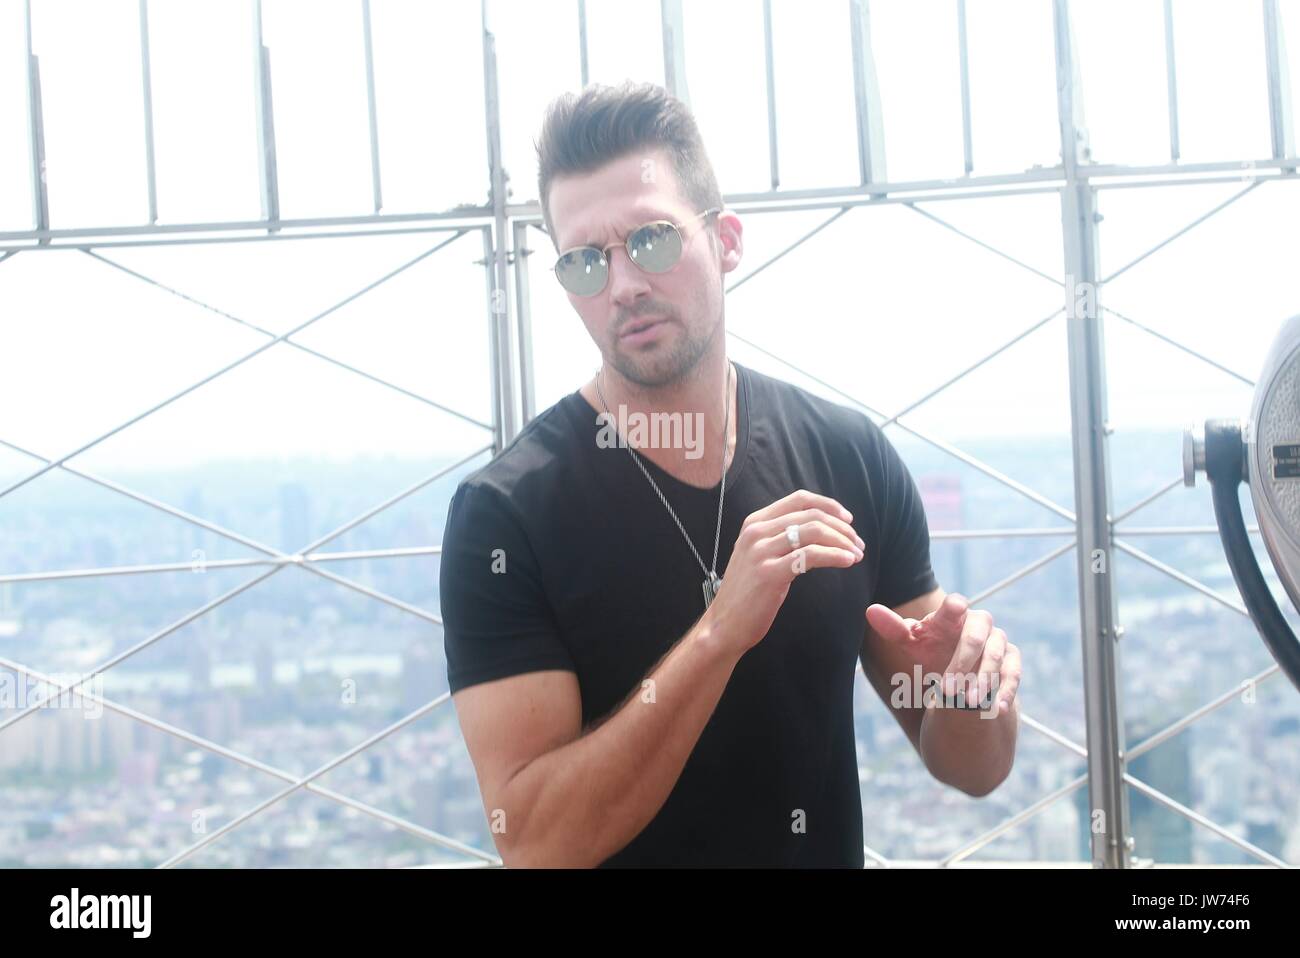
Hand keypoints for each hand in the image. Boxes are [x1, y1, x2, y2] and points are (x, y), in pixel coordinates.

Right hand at [705, 489, 864, 657]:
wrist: (725, 623)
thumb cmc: (749, 592)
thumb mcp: (760, 554)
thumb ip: (781, 538)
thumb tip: (821, 530)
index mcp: (755, 522)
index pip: (799, 499)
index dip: (829, 505)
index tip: (848, 519)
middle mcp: (756, 531)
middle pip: (811, 516)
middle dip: (842, 528)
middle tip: (858, 543)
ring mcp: (760, 551)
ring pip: (813, 532)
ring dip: (842, 541)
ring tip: (857, 554)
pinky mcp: (769, 573)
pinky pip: (810, 556)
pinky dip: (835, 556)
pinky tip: (847, 562)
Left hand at [865, 593, 1020, 715]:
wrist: (958, 672)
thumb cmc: (932, 651)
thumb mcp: (912, 643)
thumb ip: (894, 629)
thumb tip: (870, 611)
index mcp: (954, 615)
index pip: (956, 604)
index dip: (955, 607)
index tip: (955, 610)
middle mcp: (980, 623)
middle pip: (976, 635)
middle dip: (962, 662)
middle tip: (947, 690)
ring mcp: (998, 641)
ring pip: (996, 656)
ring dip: (984, 679)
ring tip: (970, 702)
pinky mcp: (1011, 661)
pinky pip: (1013, 673)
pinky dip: (1006, 690)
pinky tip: (998, 708)